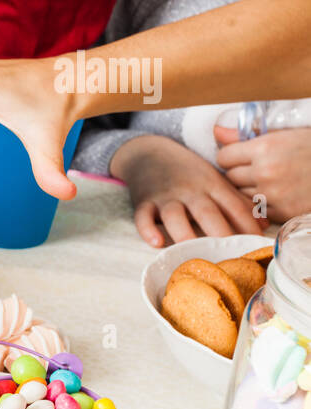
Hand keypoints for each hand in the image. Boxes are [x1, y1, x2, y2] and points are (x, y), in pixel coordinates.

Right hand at [111, 134, 263, 246]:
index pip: (233, 205)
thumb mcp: (215, 180)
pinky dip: (148, 229)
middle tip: (230, 255)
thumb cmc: (188, 172)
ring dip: (183, 232)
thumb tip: (264, 224)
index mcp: (212, 184)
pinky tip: (156, 242)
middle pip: (206, 211)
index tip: (256, 244)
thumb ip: (238, 202)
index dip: (247, 224)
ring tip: (191, 250)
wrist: (149, 153)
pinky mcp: (144, 201)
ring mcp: (166, 196)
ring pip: (174, 215)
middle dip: (219, 232)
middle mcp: (190, 190)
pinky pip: (143, 216)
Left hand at [216, 126, 310, 223]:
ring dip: (248, 191)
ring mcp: (273, 195)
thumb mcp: (286, 134)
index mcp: (265, 148)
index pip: (224, 157)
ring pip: (241, 196)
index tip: (238, 157)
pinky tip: (276, 195)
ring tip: (266, 182)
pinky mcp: (283, 213)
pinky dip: (262, 205)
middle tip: (253, 170)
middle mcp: (265, 172)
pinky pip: (258, 211)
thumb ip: (246, 135)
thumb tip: (216, 133)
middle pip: (230, 178)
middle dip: (238, 174)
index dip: (230, 157)